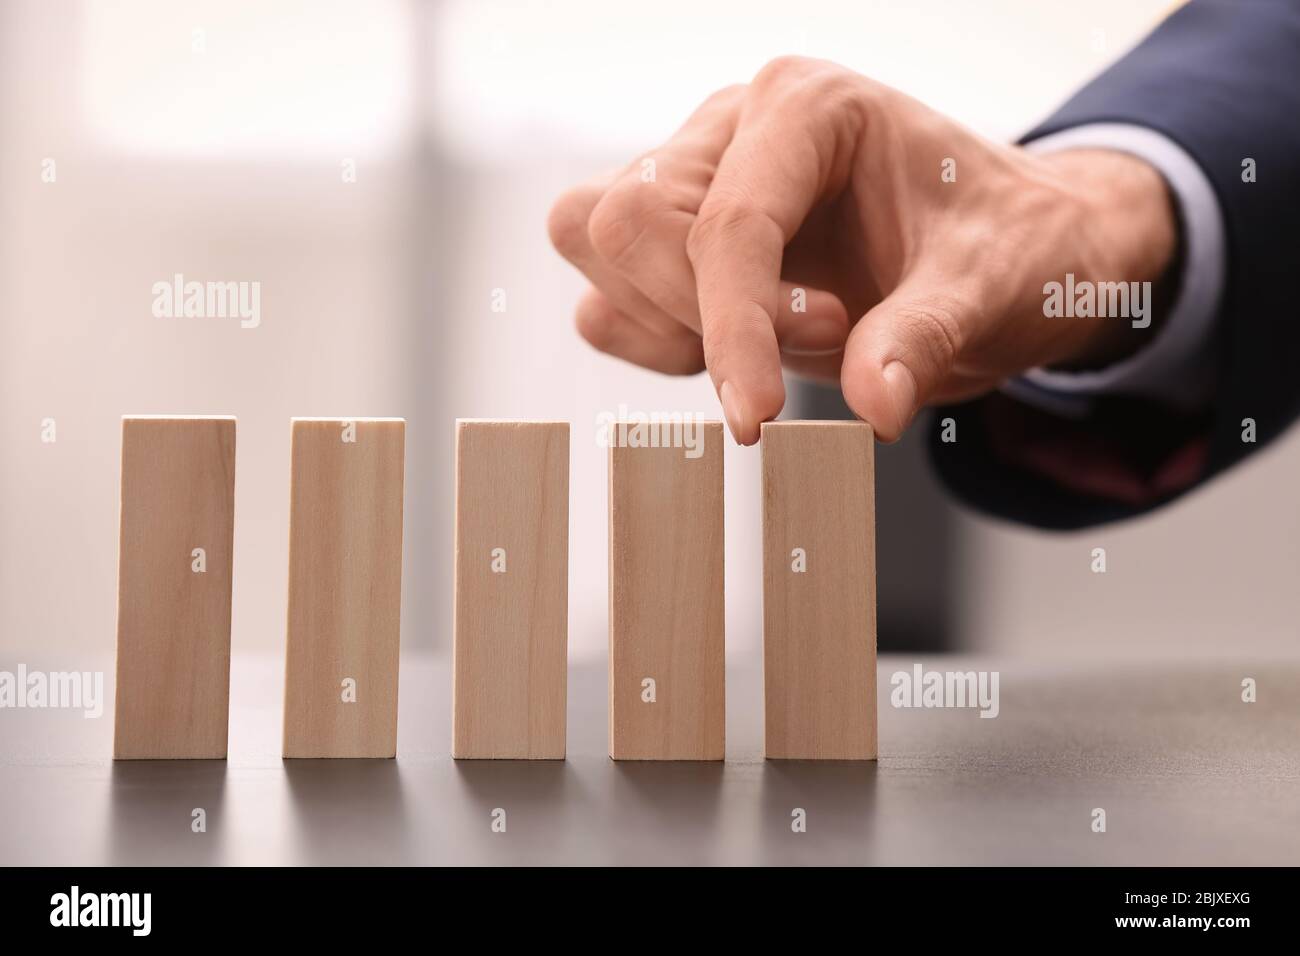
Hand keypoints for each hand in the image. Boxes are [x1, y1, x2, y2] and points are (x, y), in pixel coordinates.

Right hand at [548, 56, 1176, 442]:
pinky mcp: (675, 238)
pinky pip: (608, 295)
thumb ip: (924, 339)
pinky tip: (740, 352)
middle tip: (810, 348)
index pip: (728, 219)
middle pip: (627, 219)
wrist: (1005, 251)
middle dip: (696, 314)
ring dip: (667, 325)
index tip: (760, 413)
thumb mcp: (988, 287)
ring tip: (777, 348)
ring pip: (594, 245)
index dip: (733, 326)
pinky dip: (655, 341)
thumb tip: (872, 406)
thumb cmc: (1000, 244)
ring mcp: (694, 178)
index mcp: (808, 107)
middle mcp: (733, 128)